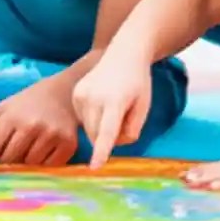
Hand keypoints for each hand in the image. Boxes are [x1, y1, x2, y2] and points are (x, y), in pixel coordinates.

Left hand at [0, 76, 77, 165]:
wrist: (63, 94)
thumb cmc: (28, 103)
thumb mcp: (3, 108)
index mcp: (12, 116)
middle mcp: (32, 126)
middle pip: (9, 160)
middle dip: (6, 159)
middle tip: (11, 151)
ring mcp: (52, 136)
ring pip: (29, 166)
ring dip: (25, 162)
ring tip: (28, 149)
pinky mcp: (69, 145)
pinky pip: (48, 167)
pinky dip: (43, 164)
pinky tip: (43, 152)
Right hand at [72, 53, 151, 167]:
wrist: (124, 54)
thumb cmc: (138, 82)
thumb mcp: (144, 107)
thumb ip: (132, 129)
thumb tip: (113, 144)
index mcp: (114, 101)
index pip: (106, 131)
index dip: (101, 151)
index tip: (95, 167)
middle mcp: (93, 97)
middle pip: (96, 135)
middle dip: (109, 137)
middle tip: (124, 119)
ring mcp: (81, 94)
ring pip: (88, 129)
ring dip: (100, 128)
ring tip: (113, 108)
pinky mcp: (75, 94)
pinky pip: (83, 119)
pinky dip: (93, 118)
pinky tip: (102, 103)